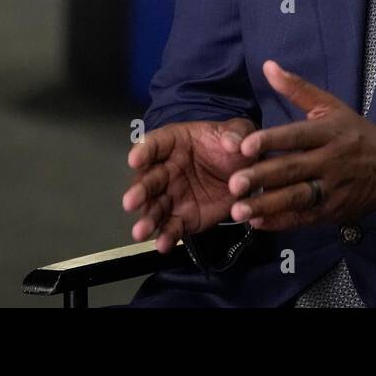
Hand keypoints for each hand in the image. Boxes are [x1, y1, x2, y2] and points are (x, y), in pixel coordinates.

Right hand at [122, 116, 257, 253]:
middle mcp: (167, 169)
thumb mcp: (238, 131)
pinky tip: (163, 245)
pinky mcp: (184, 217)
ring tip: (141, 232)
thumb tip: (233, 142)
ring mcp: (173, 195)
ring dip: (147, 220)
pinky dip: (166, 237)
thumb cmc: (233, 146)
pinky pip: (172, 227)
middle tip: (131, 201)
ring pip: (155, 208)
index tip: (135, 159)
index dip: (143, 151)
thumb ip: (236, 133)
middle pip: (148, 179)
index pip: (154, 143)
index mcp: (175, 142)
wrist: (244, 172)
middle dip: (139, 191)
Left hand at [227, 60, 375, 230]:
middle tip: (233, 183)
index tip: (244, 147)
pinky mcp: (332, 211)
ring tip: (239, 210)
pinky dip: (281, 222)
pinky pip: (304, 218)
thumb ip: (298, 88)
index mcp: (329, 132)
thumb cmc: (356, 134)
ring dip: (267, 205)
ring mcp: (331, 188)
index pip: (297, 136)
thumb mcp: (332, 106)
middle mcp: (330, 160)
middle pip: (293, 169)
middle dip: (262, 177)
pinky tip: (258, 224)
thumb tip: (267, 66)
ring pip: (297, 197)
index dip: (271, 141)